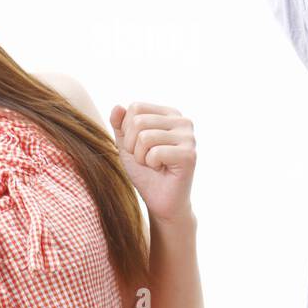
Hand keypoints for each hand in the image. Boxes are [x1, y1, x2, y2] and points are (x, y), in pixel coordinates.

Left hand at [109, 102, 195, 225]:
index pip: (136, 107)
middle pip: (139, 121)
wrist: (161, 202)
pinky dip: (151, 165)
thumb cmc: (145, 173)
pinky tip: (162, 170)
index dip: (127, 130)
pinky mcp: (189, 154)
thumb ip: (120, 125)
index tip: (138, 147)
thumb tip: (117, 106)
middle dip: (132, 145)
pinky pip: (155, 153)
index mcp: (169, 114)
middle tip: (145, 159)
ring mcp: (189, 137)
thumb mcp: (126, 146)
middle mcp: (183, 121)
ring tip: (153, 165)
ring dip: (141, 157)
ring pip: (145, 137)